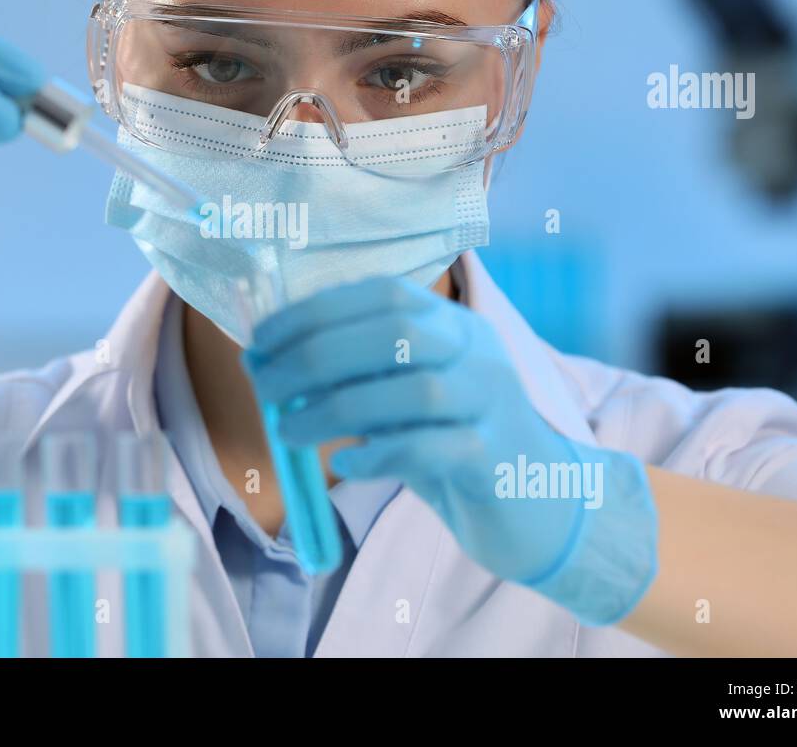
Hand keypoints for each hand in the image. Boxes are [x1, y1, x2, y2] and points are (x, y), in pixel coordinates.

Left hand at [242, 275, 656, 624]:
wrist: (535, 503)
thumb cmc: (449, 442)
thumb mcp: (400, 396)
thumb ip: (350, 376)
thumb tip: (266, 364)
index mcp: (451, 323)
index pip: (383, 294)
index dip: (316, 311)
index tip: (261, 340)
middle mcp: (476, 351)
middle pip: (397, 333)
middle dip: (317, 356)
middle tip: (265, 387)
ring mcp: (492, 402)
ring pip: (417, 390)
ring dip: (337, 408)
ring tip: (288, 431)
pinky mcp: (494, 458)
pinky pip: (434, 449)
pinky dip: (380, 454)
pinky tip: (344, 463)